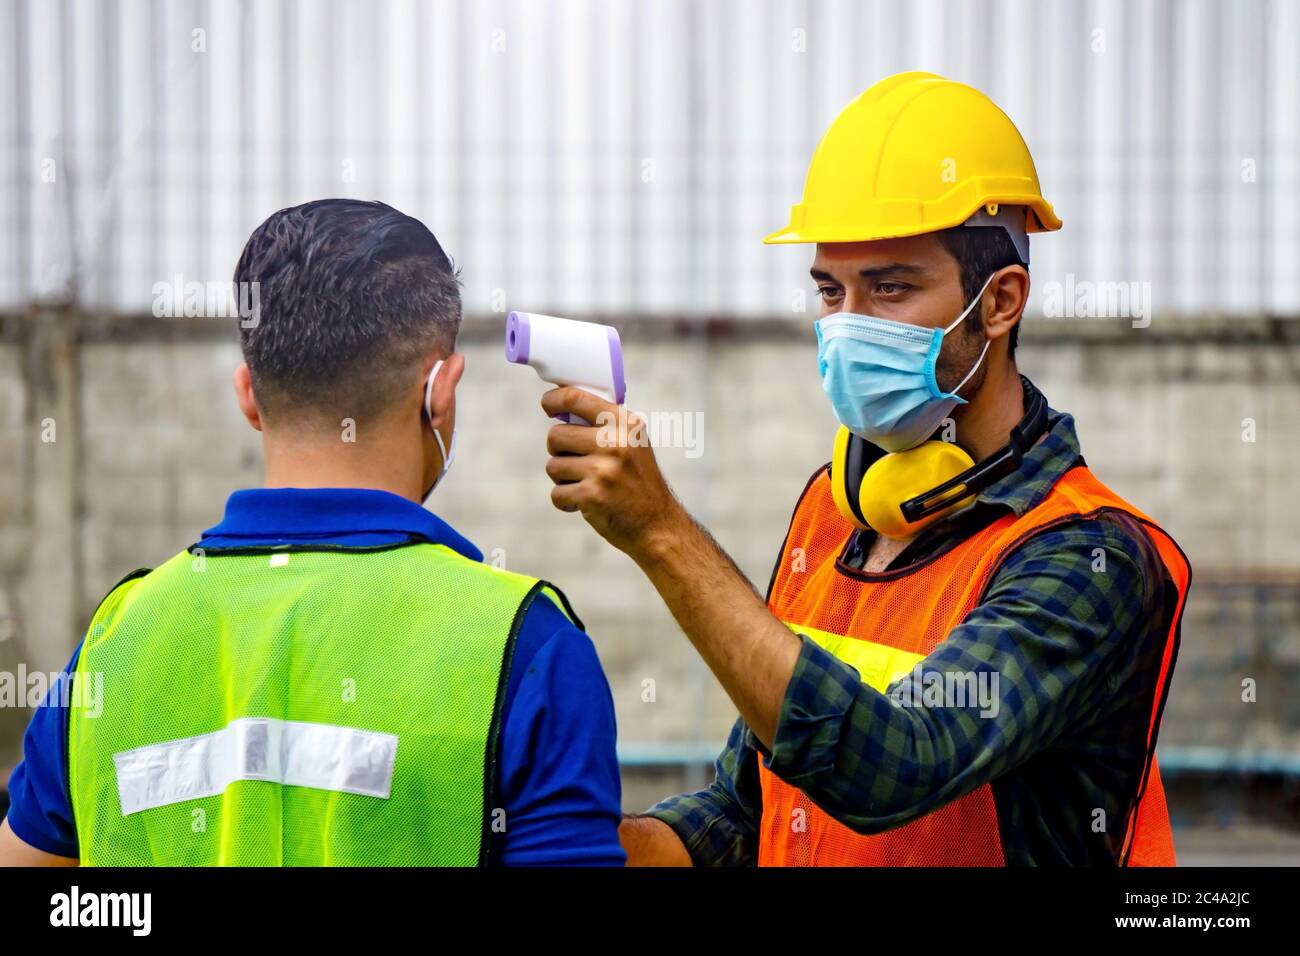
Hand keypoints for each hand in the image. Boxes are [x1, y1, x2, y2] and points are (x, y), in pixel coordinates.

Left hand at [541, 387, 685, 558]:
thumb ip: (606, 424)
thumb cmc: (639, 482)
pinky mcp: (591, 495)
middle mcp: (615, 443)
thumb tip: (563, 403)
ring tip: (587, 485)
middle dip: (559, 451)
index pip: (576, 398)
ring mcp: (603, 469)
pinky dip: (565, 501)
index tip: (548, 404)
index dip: (554, 399)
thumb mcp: (634, 444)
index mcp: (626, 424)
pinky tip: (585, 503)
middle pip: (556, 435)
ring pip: (552, 466)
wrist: (658, 525)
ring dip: (563, 479)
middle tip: (577, 463)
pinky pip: (556, 493)